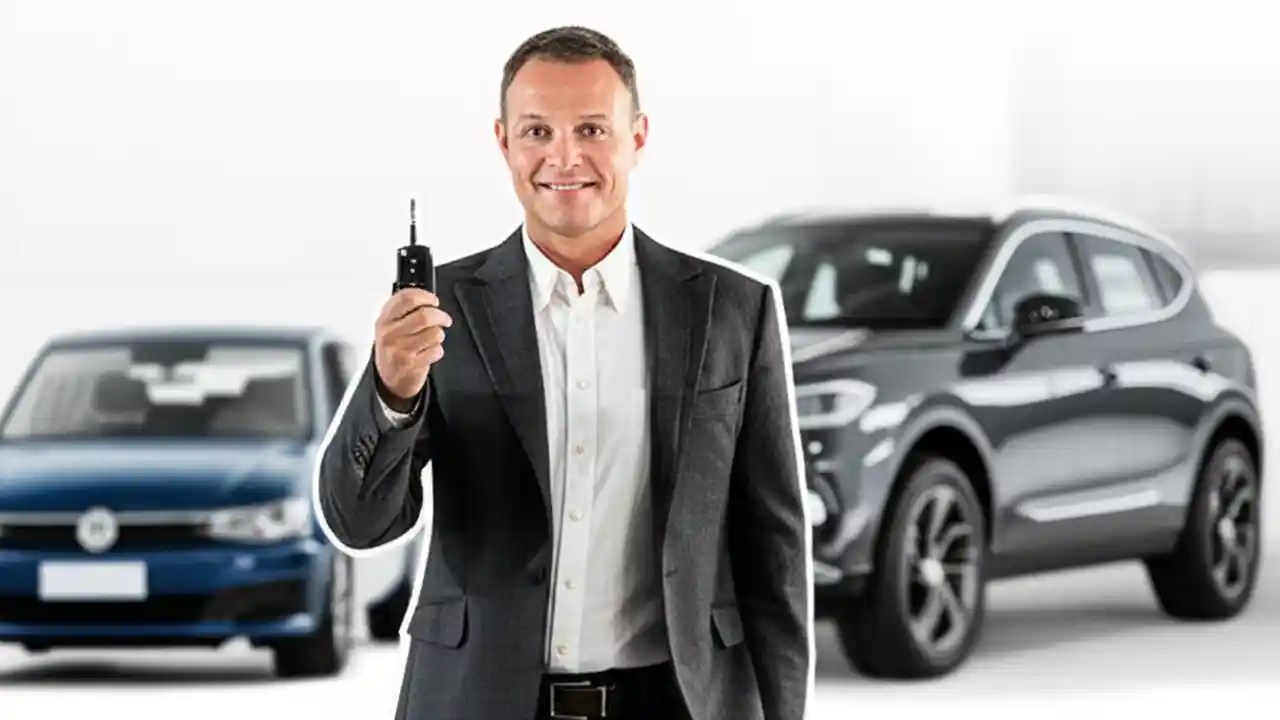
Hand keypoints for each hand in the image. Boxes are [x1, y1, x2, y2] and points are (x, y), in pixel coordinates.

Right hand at [374, 289, 452, 411]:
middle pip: (424, 315)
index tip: (433, 300)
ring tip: (433, 338)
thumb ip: (404, 309)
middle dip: (440, 315)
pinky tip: (429, 352)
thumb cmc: (393, 348)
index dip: (425, 296)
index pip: (406, 298)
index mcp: (385, 319)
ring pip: (434, 333)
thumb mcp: (389, 325)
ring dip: (439, 335)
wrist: (389, 379)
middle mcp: (390, 333)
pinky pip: (436, 350)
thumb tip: (426, 297)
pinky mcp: (411, 364)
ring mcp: (400, 349)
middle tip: (444, 319)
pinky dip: (438, 350)